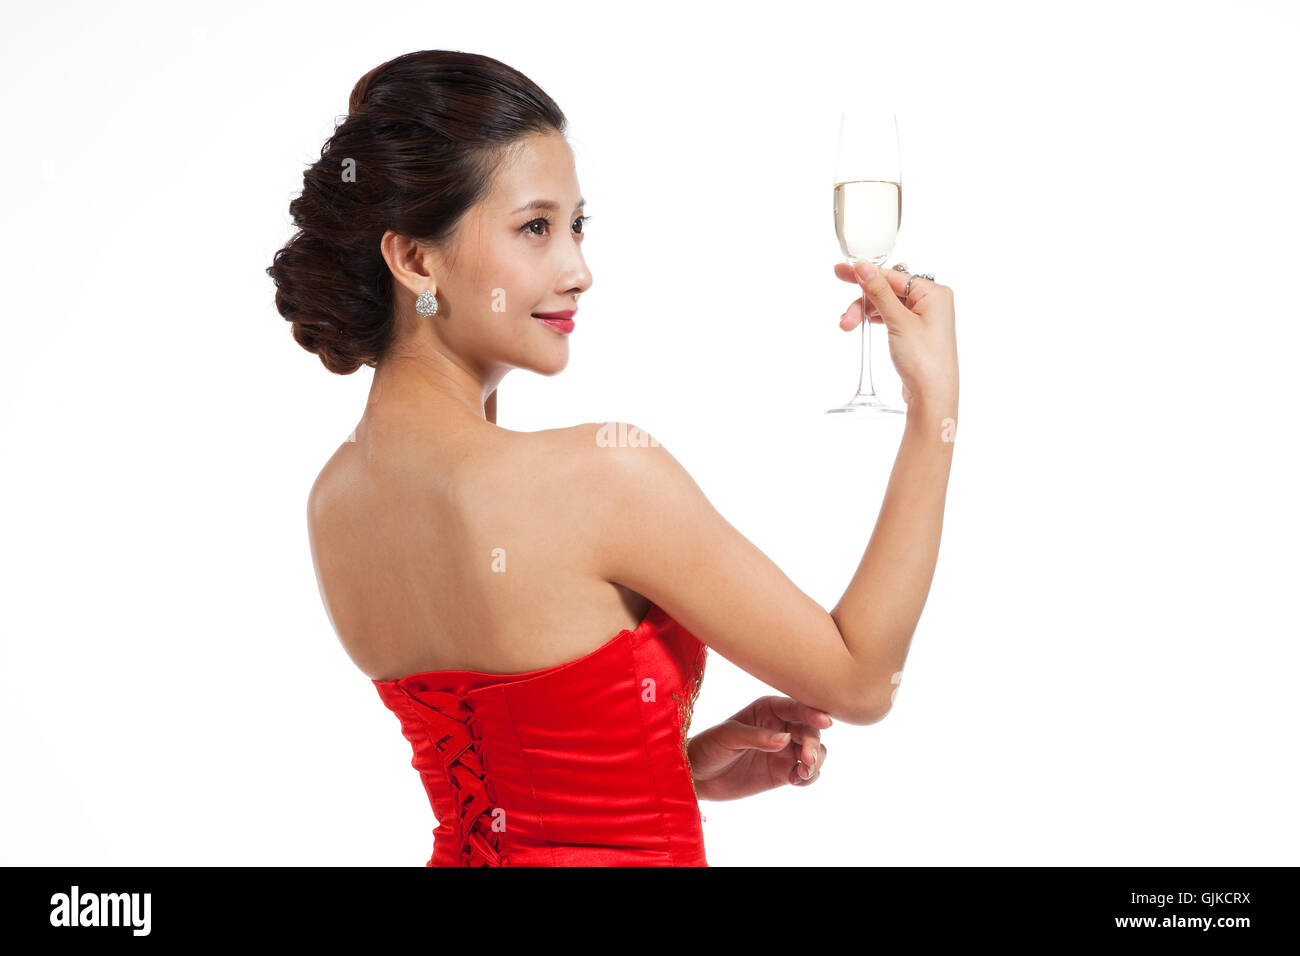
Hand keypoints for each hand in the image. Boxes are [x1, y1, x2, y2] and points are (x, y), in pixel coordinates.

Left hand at [687, 696, 830, 800]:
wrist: (698, 775)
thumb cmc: (709, 747)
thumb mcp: (728, 737)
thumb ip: (756, 737)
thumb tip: (785, 739)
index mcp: (768, 710)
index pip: (795, 707)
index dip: (812, 713)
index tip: (825, 722)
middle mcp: (781, 727)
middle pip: (810, 731)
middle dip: (813, 744)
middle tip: (807, 759)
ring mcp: (784, 750)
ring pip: (815, 751)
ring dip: (816, 761)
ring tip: (803, 772)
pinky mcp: (784, 772)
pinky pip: (807, 773)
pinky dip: (809, 776)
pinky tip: (797, 780)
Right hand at [835, 261, 957, 406]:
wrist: (932, 396)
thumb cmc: (923, 359)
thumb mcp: (898, 321)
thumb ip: (878, 291)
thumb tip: (863, 266)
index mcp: (934, 293)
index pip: (892, 276)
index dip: (865, 274)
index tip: (841, 272)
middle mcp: (931, 302)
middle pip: (888, 291)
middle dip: (863, 302)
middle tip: (844, 314)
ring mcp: (924, 318)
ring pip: (886, 305)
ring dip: (865, 313)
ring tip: (848, 327)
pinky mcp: (916, 332)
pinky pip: (891, 317)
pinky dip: (875, 320)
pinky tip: (861, 326)